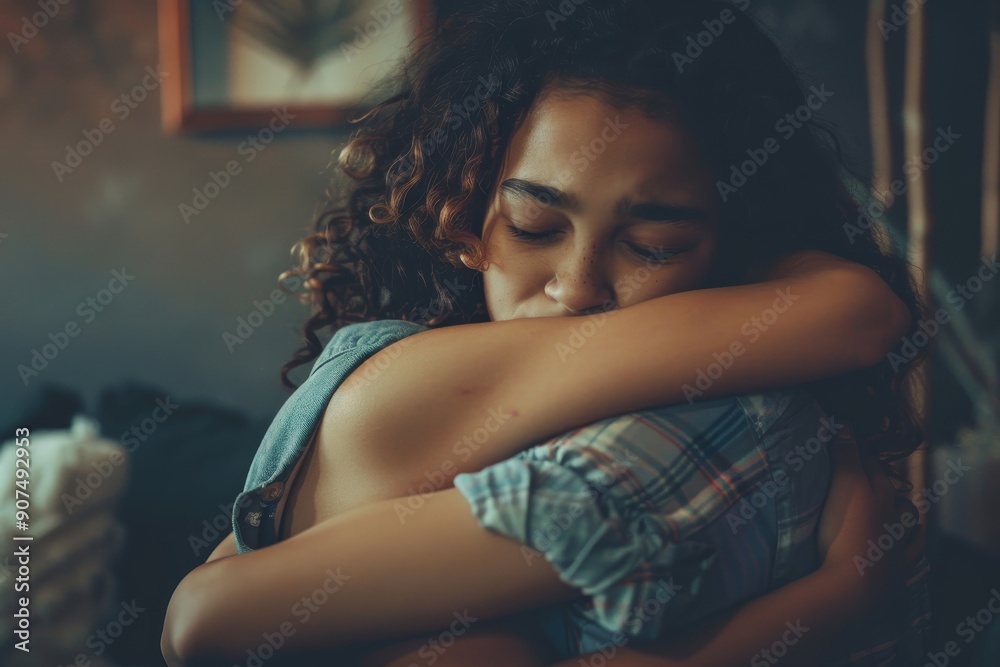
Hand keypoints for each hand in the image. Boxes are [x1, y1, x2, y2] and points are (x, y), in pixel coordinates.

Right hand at [816, 434, 919, 605]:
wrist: (851, 586)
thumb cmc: (843, 533)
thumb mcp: (843, 485)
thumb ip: (845, 452)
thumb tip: (843, 421)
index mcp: (878, 490)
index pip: (867, 460)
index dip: (855, 447)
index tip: (843, 437)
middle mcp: (893, 512)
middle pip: (887, 485)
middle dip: (875, 472)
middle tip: (857, 464)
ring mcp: (898, 540)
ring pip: (906, 516)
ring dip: (900, 506)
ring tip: (888, 501)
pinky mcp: (899, 566)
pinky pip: (913, 548)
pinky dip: (912, 539)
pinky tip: (908, 537)